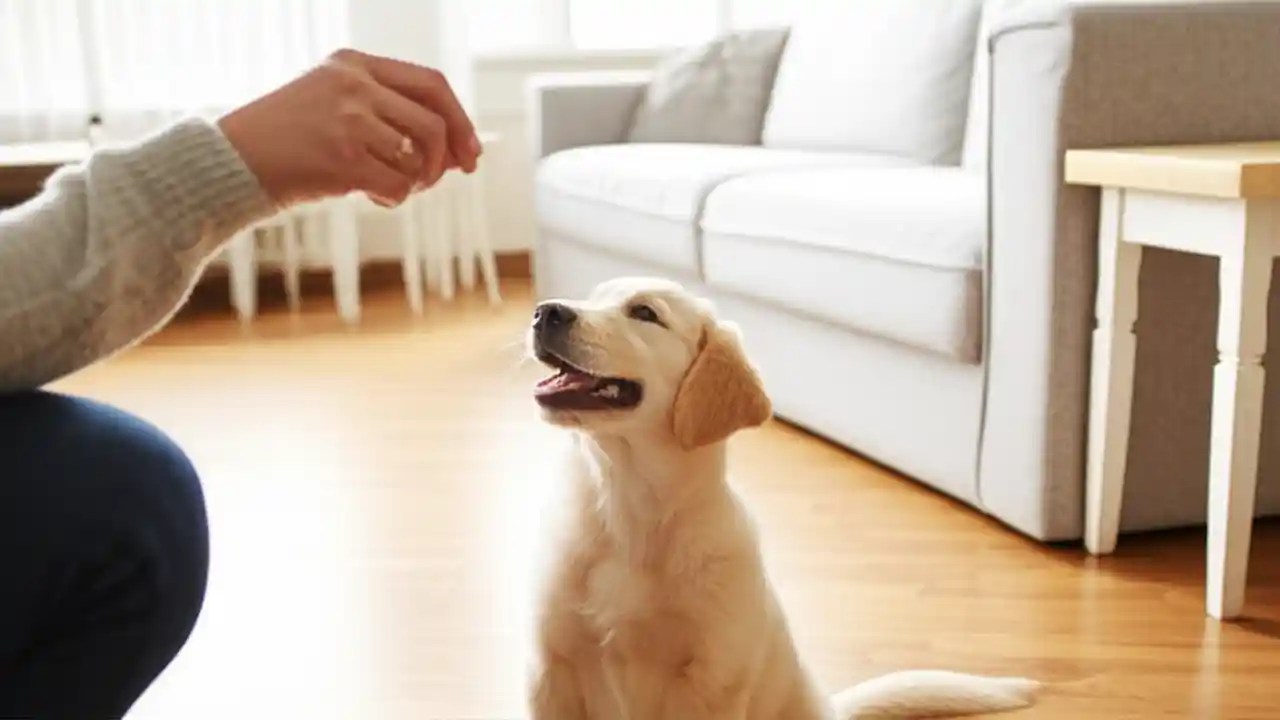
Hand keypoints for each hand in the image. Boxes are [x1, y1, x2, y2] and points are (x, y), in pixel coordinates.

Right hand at [217, 48, 480, 207]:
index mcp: (355, 64)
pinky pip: (399, 185)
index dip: (460, 120)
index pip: (431, 83)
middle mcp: (354, 85)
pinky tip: (372, 195)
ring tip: (392, 186)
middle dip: (445, 159)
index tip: (470, 152)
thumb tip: (459, 152)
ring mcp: (349, 120)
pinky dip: (395, 197)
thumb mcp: (335, 106)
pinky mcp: (343, 158)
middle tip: (435, 181)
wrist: (231, 162)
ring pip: (420, 156)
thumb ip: (390, 116)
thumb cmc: (289, 141)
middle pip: (434, 122)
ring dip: (416, 182)